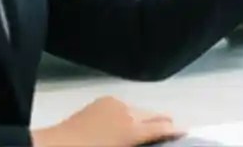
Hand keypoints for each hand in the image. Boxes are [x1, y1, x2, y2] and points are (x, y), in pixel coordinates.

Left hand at [31, 96, 181, 146]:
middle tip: (170, 128)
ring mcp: (116, 104)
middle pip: (155, 114)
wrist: (57, 146)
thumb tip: (148, 139)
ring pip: (140, 109)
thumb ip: (138, 142)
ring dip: (144, 117)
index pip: (162, 128)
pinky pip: (124, 106)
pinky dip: (128, 113)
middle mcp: (129, 113)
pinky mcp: (104, 100)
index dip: (176, 131)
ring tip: (145, 127)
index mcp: (133, 130)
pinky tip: (124, 121)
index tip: (185, 131)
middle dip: (164, 122)